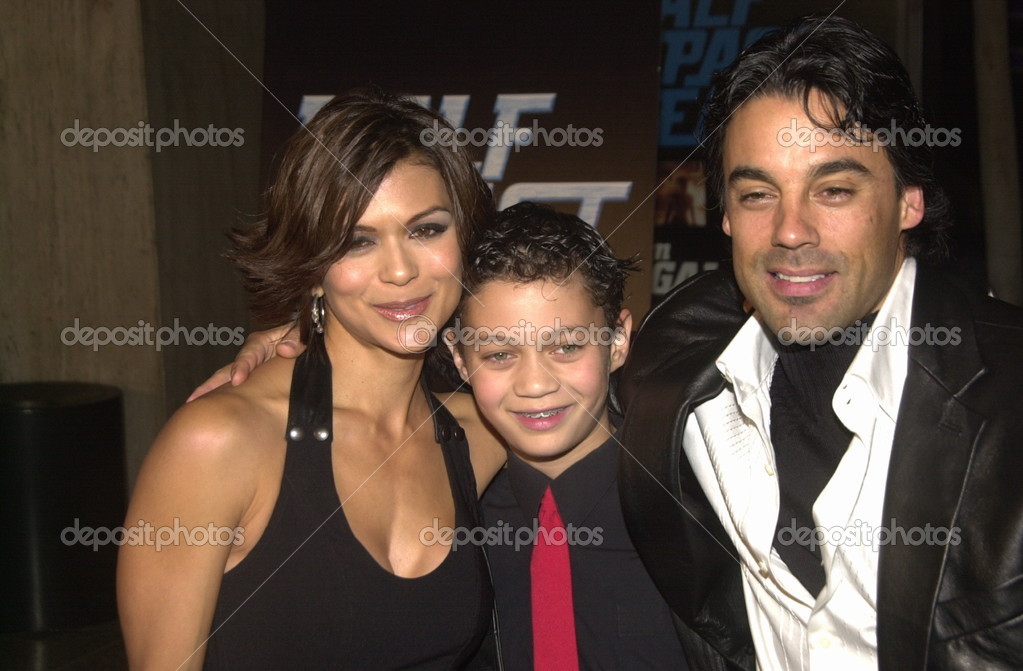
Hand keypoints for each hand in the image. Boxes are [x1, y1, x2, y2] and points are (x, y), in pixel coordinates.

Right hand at [187, 323, 302, 400]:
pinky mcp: (250, 382)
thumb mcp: (301, 334)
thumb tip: (285, 349)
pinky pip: (235, 392)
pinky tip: (212, 412)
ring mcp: (248, 371)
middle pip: (227, 371)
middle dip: (211, 385)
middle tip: (195, 399)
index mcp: (260, 343)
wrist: (303, 344)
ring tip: (193, 406)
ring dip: (210, 394)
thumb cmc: (301, 337)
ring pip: (225, 382)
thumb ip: (296, 340)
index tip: (236, 380)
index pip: (248, 355)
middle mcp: (249, 357)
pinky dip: (223, 400)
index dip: (241, 367)